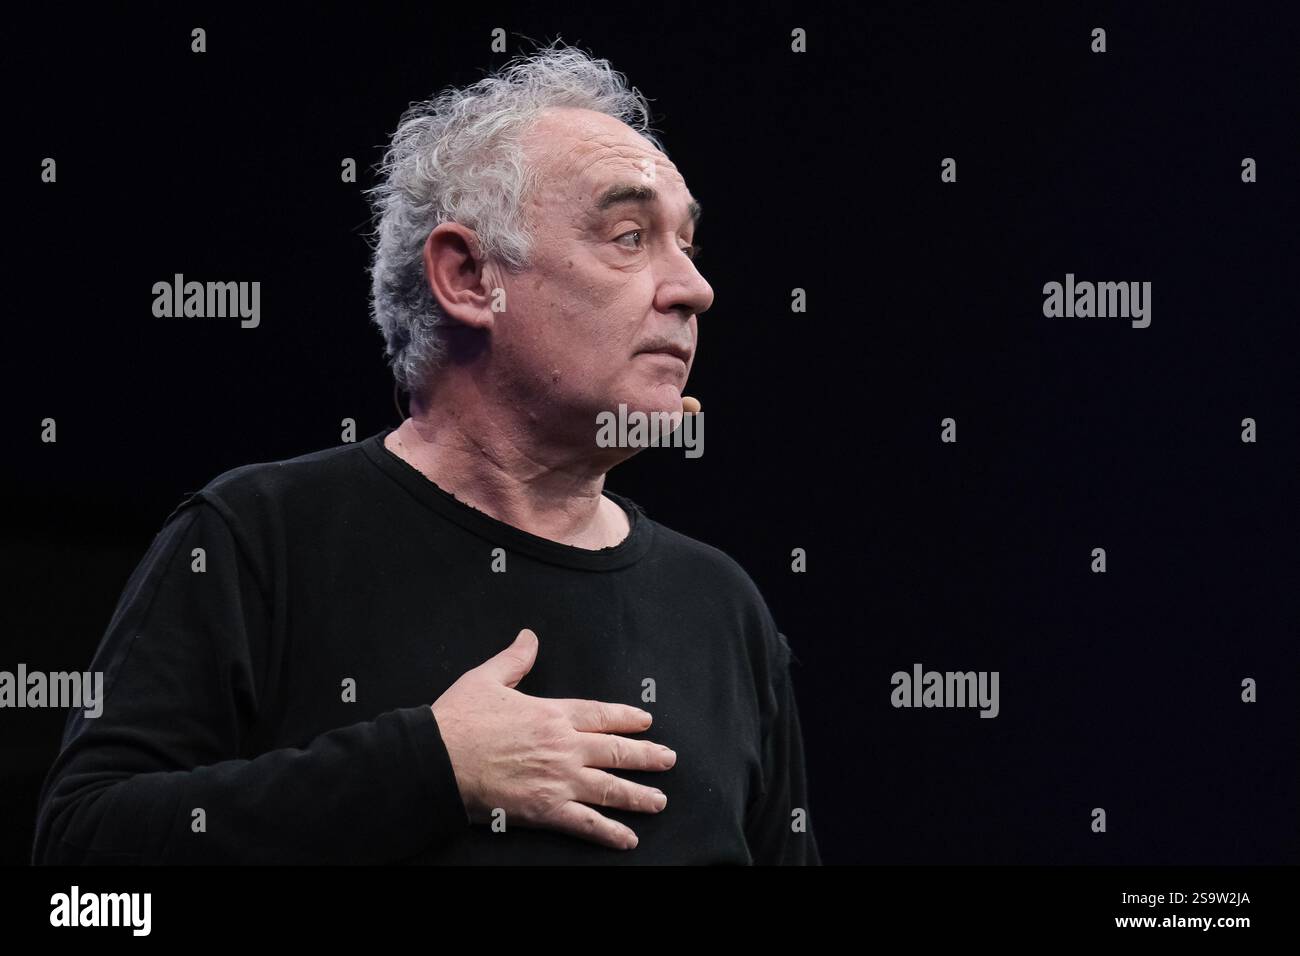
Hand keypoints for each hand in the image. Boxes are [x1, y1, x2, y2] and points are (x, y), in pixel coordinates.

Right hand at [431, 627, 674, 848]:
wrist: (437, 759)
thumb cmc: (458, 720)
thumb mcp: (487, 678)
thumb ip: (515, 659)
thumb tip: (529, 637)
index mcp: (552, 714)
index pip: (601, 715)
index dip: (627, 718)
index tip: (646, 721)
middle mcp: (564, 746)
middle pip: (616, 751)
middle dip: (646, 756)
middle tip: (668, 760)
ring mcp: (559, 779)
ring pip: (610, 788)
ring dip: (639, 795)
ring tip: (659, 801)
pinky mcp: (546, 810)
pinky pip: (586, 823)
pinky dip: (609, 832)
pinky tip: (628, 839)